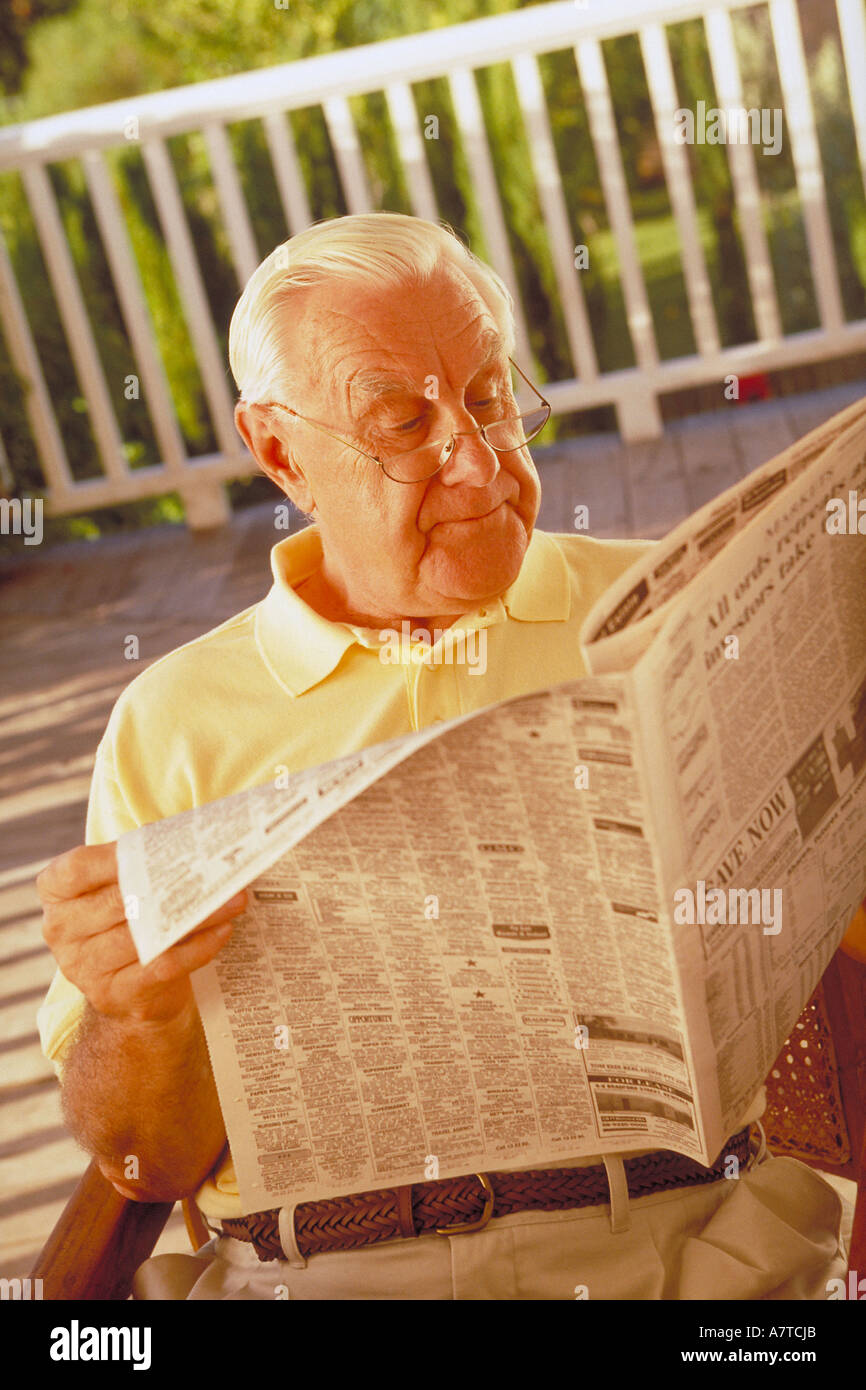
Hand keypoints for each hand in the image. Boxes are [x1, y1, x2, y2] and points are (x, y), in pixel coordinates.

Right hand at [38, 842, 247, 1024]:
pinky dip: (198, 948)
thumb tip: (190, 840)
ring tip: (234, 899)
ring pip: (147, 935)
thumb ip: (140, 866)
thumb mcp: (123, 891)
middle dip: (173, 883)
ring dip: (197, 915)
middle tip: (218, 869)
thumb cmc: (130, 923)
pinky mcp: (114, 994)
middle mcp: (61, 931)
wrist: (132, 992)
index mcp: (57, 896)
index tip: (153, 843)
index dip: (113, 856)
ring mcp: (85, 967)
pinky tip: (223, 930)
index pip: (77, 869)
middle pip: (119, 901)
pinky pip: (163, 966)